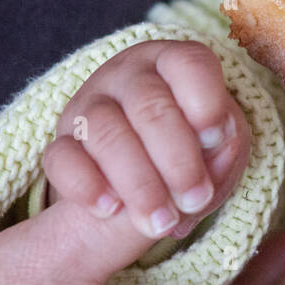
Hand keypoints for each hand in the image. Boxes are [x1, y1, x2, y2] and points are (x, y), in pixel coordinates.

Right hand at [42, 39, 250, 237]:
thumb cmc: (193, 145)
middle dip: (177, 159)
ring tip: (162, 222)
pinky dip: (86, 186)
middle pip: (148, 105)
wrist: (144, 175)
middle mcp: (127, 77)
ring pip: (105, 132)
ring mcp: (88, 107)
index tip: (217, 139)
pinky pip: (62, 159)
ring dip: (138, 182)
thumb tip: (219, 146)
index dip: (205, 101)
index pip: (189, 62)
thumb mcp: (219, 145)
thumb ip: (224, 145)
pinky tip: (111, 210)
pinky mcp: (60, 144)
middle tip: (195, 199)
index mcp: (173, 64)